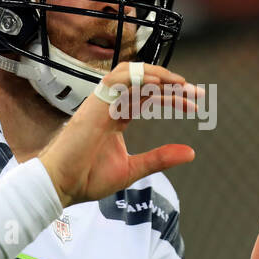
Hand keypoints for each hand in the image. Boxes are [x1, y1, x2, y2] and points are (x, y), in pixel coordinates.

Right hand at [38, 61, 201, 207]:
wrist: (61, 185)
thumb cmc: (87, 178)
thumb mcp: (133, 168)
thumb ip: (160, 158)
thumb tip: (191, 153)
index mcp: (116, 116)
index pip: (149, 97)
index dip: (172, 97)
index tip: (195, 106)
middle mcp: (110, 105)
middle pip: (145, 82)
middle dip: (172, 84)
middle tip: (197, 93)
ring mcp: (101, 102)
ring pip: (132, 73)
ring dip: (158, 74)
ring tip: (181, 84)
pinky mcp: (94, 104)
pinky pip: (117, 79)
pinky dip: (138, 77)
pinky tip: (159, 85)